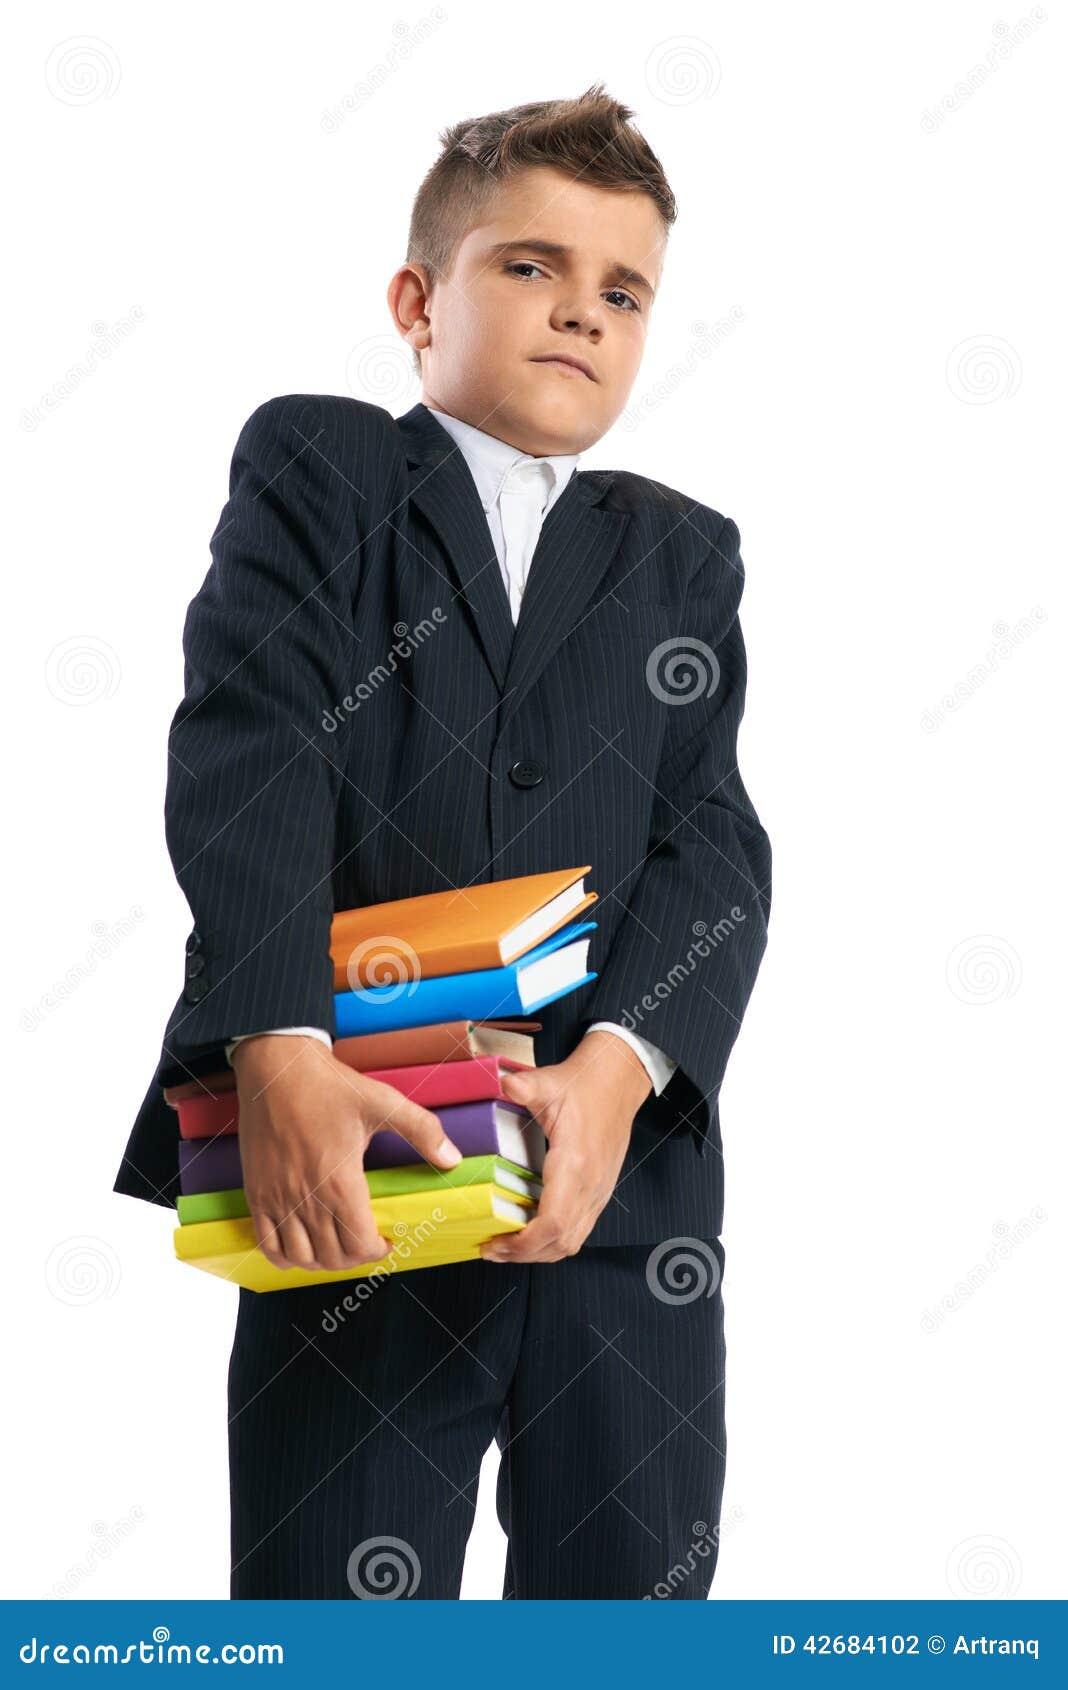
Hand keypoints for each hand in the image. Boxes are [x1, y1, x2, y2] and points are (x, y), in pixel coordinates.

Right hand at [229, 1034, 460, 1271]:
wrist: (278, 1068)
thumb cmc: (330, 1086)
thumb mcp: (383, 1102)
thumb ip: (422, 1130)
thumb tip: (452, 1159)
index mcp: (339, 1180)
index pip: (359, 1244)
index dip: (378, 1250)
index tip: (387, 1240)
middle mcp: (306, 1196)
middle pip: (332, 1257)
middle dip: (355, 1257)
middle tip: (366, 1241)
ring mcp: (277, 1198)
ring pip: (301, 1257)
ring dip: (322, 1261)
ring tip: (336, 1244)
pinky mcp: (256, 1193)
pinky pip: (267, 1244)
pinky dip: (286, 1256)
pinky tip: (302, 1244)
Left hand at [480, 1030, 651, 1263]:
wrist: (618, 1081)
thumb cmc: (585, 1084)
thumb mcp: (549, 1081)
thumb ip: (524, 1086)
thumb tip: (501, 1082)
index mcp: (575, 1163)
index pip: (554, 1222)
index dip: (524, 1242)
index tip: (495, 1242)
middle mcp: (590, 1185)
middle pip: (560, 1242)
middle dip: (523, 1254)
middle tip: (490, 1249)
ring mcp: (598, 1192)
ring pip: (571, 1242)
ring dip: (538, 1252)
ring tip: (506, 1247)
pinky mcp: (599, 1192)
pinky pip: (578, 1230)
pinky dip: (552, 1241)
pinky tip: (529, 1234)